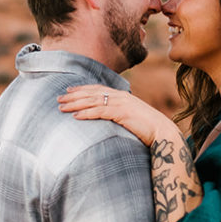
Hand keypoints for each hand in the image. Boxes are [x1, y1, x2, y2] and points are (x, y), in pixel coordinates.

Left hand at [58, 85, 175, 146]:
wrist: (162, 132)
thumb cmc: (147, 128)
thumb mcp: (130, 118)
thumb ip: (118, 115)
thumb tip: (108, 120)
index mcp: (121, 96)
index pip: (97, 89)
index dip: (82, 89)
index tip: (68, 91)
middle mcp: (120, 96)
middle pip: (91, 93)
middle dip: (73, 95)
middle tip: (58, 99)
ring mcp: (121, 104)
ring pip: (93, 101)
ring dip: (75, 104)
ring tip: (62, 107)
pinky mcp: (122, 114)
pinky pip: (100, 112)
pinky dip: (86, 113)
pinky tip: (76, 116)